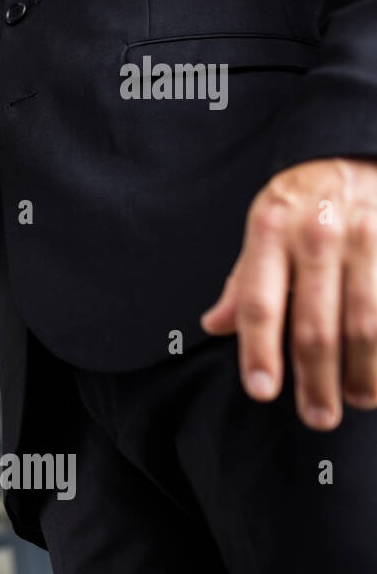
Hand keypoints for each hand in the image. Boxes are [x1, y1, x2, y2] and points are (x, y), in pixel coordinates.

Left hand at [202, 157, 376, 429]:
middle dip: (316, 379)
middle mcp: (316, 235)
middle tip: (318, 417)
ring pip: (365, 322)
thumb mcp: (260, 229)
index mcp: (269, 231)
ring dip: (363, 371)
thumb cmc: (299, 204)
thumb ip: (242, 281)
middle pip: (315, 324)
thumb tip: (212, 326)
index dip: (259, 352)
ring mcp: (366, 237)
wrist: (351, 156)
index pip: (261, 304)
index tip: (261, 392)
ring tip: (359, 400)